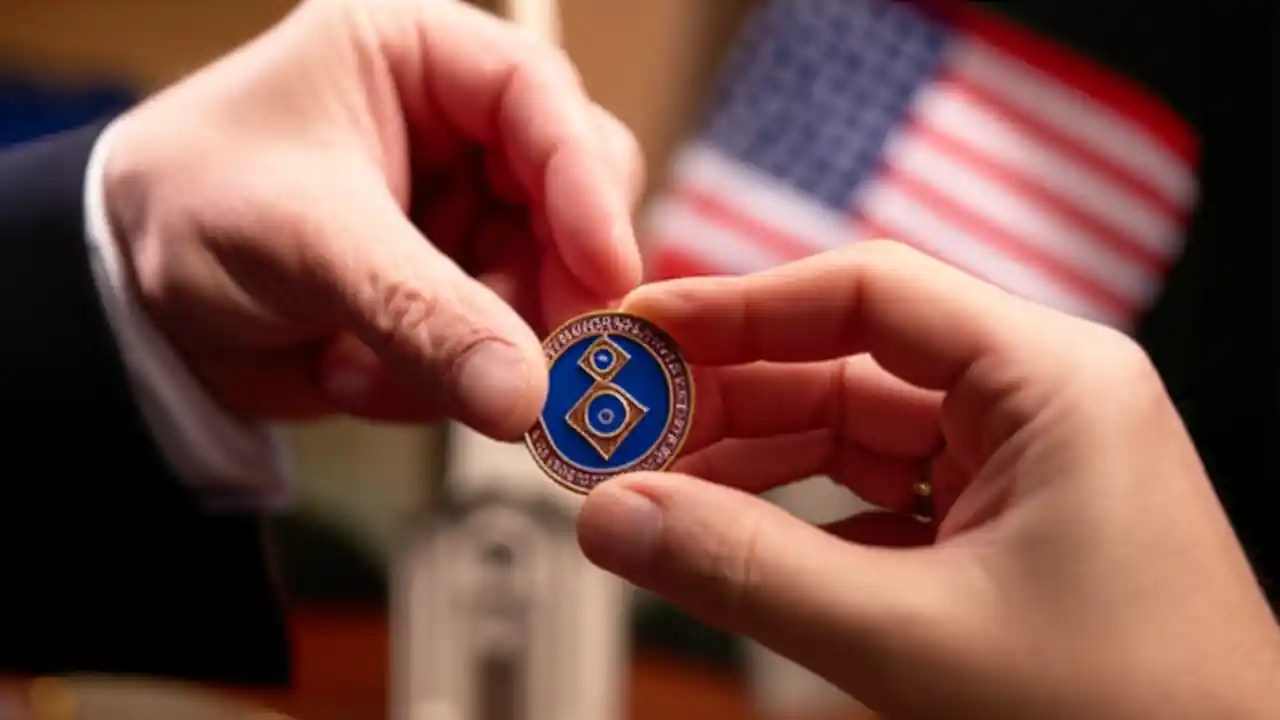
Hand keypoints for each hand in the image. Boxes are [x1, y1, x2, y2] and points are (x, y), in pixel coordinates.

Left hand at [103, 0, 641, 437]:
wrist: (131, 300)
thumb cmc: (190, 207)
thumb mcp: (304, 242)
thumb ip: (421, 313)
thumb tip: (527, 396)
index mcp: (421, 56)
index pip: (540, 100)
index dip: (587, 187)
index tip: (607, 278)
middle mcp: (462, 128)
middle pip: (572, 196)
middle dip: (546, 284)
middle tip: (533, 364)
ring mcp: (466, 212)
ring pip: (546, 283)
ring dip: (474, 348)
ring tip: (368, 366)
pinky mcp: (458, 288)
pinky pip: (503, 344)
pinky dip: (443, 378)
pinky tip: (354, 373)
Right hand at [577, 241, 1279, 718]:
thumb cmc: (1132, 719)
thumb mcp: (913, 643)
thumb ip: (749, 573)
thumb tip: (619, 516)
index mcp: (1053, 382)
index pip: (867, 294)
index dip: (738, 305)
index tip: (642, 329)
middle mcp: (1041, 406)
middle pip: (847, 364)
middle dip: (725, 398)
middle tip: (620, 426)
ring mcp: (1023, 470)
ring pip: (853, 434)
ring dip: (749, 463)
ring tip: (651, 487)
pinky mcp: (1003, 532)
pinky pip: (877, 498)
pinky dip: (796, 518)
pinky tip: (726, 537)